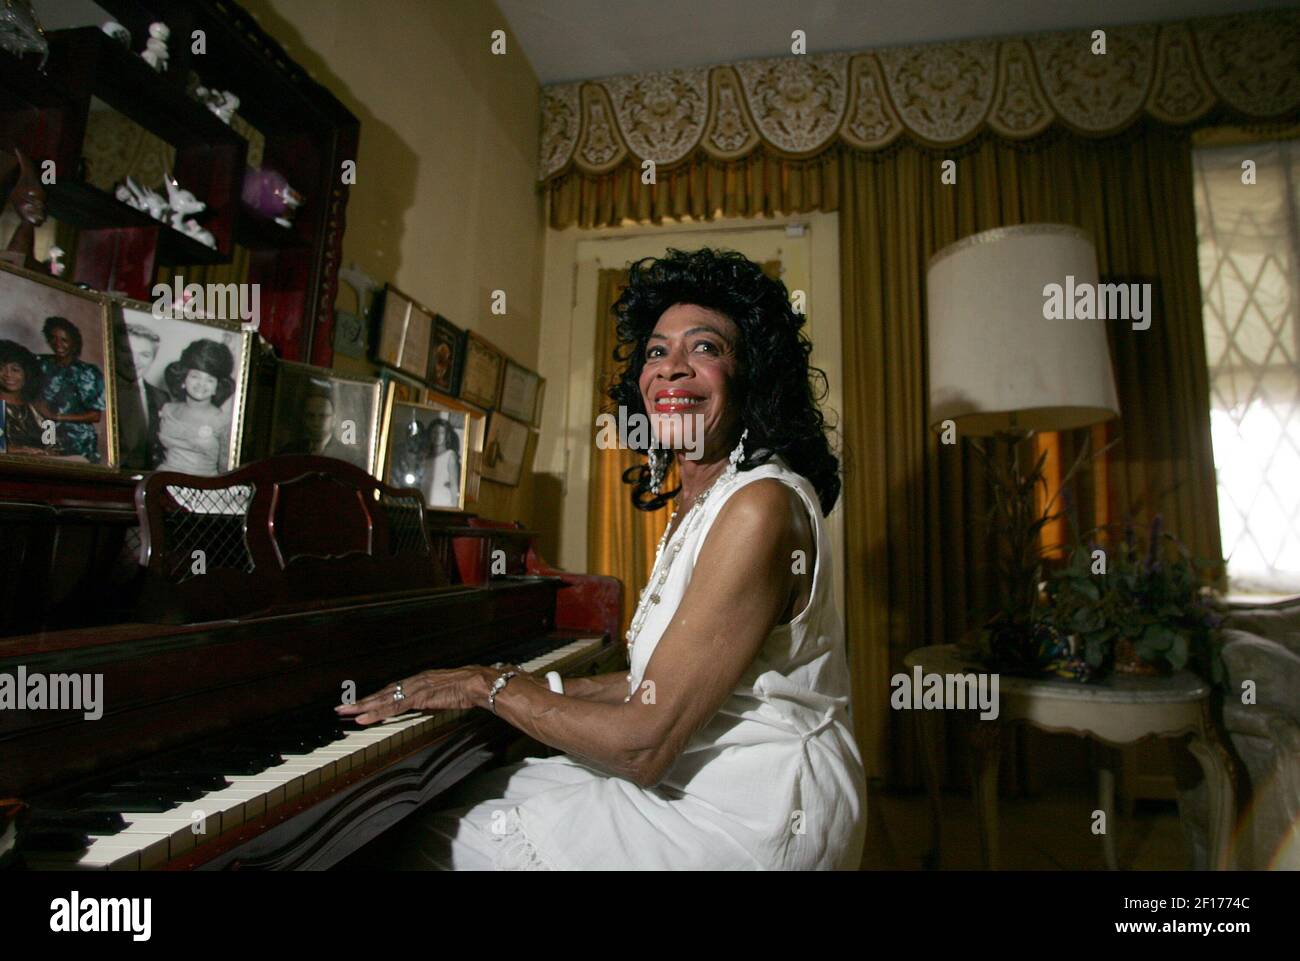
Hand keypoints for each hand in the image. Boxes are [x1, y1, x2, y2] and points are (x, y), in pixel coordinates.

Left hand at [335, 666, 492, 724]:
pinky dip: (376, 712)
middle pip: (382, 692)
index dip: (376, 697)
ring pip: (383, 698)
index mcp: (420, 681)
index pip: (392, 690)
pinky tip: (364, 718)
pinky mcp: (418, 696)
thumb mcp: (445, 695)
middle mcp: (414, 681)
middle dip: (362, 701)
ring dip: (363, 706)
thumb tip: (428, 706)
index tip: (362, 703)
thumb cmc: (467, 690)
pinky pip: (392, 706)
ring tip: (346, 712)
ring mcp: (414, 688)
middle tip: (342, 707)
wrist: (477, 683)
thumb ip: (433, 700)